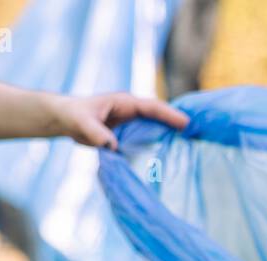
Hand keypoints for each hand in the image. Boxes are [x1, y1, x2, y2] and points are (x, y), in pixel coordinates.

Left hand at [47, 92, 188, 149]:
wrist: (67, 119)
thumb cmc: (74, 116)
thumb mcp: (82, 124)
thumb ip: (97, 134)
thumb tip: (113, 148)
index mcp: (125, 102)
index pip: (152, 107)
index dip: (169, 115)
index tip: (186, 124)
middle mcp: (132, 109)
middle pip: (161, 114)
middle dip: (179, 121)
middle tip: (199, 131)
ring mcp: (133, 120)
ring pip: (158, 124)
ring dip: (174, 131)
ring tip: (194, 140)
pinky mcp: (131, 131)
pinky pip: (151, 134)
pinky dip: (163, 140)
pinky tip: (174, 151)